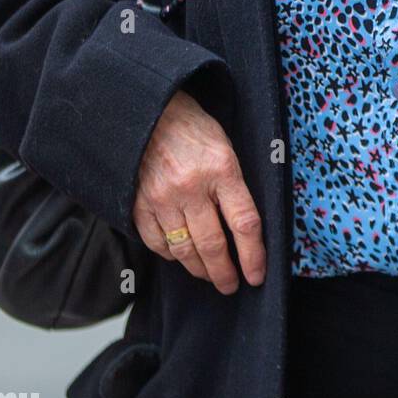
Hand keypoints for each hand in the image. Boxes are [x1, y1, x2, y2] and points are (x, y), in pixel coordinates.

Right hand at [132, 90, 265, 292]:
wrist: (151, 112)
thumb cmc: (196, 130)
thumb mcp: (226, 149)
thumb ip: (235, 186)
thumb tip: (246, 230)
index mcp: (222, 168)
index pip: (244, 223)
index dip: (253, 255)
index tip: (257, 275)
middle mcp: (192, 186)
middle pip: (213, 244)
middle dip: (225, 272)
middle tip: (231, 285)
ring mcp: (162, 197)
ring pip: (184, 249)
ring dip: (199, 269)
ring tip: (209, 274)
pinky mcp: (139, 204)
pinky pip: (157, 242)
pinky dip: (170, 255)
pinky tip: (180, 255)